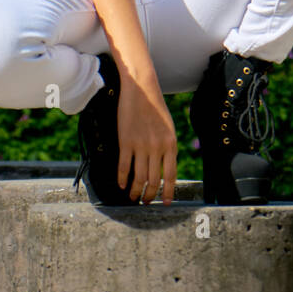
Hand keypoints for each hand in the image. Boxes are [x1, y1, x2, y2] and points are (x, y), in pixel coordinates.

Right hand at [116, 76, 177, 205]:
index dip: (168, 192)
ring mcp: (141, 145)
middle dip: (149, 196)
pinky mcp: (126, 141)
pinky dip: (122, 179)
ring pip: (138, 178)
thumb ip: (167, 147)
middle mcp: (157, 147)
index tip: (166, 203)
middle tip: (145, 203)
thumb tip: (165, 168)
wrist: (141, 89)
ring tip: (132, 198)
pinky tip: (121, 185)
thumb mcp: (168, 128)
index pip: (171, 176)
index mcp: (171, 144)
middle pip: (154, 181)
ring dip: (135, 191)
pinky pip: (123, 167)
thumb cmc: (155, 107)